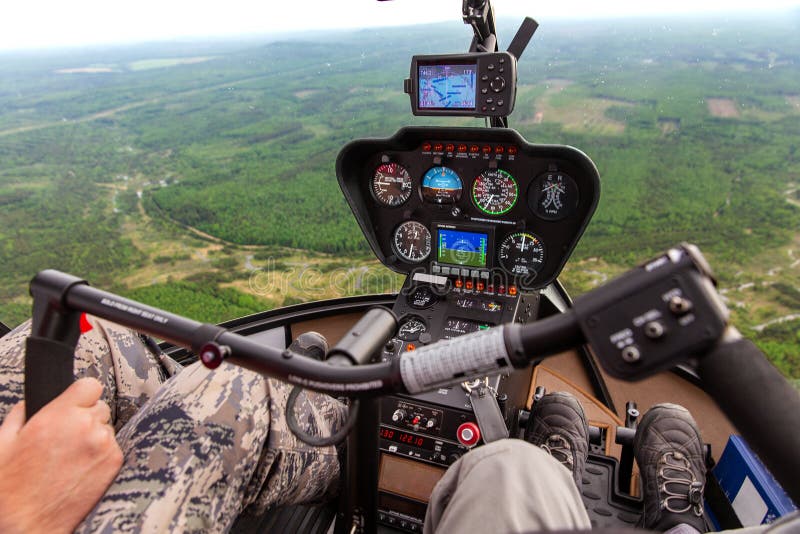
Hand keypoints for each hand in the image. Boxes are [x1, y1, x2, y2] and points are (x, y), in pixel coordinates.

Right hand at [0, 378, 122, 533]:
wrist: (28, 524)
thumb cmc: (12, 488)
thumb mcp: (3, 442)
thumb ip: (21, 414)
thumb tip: (31, 402)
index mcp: (58, 416)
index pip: (89, 385)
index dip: (81, 395)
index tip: (74, 405)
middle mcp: (85, 426)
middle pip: (99, 406)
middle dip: (85, 418)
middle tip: (66, 438)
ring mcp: (103, 444)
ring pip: (106, 427)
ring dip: (94, 436)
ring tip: (71, 457)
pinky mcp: (114, 462)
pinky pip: (113, 447)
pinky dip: (101, 454)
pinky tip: (81, 469)